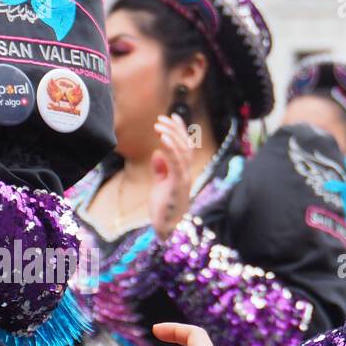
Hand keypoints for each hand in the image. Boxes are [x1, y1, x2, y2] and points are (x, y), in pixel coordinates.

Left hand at [150, 114, 194, 239]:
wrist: (166, 228)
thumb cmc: (163, 208)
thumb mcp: (160, 184)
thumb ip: (161, 169)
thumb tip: (157, 153)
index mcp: (184, 172)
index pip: (185, 147)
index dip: (181, 131)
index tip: (173, 116)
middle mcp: (187, 172)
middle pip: (185, 145)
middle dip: (175, 129)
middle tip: (163, 118)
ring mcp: (184, 178)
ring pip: (182, 151)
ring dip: (171, 135)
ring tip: (160, 125)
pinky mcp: (178, 184)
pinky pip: (176, 162)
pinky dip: (170, 148)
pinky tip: (162, 138)